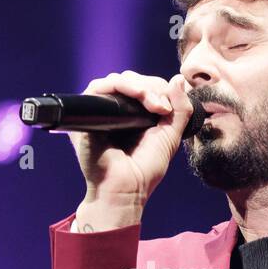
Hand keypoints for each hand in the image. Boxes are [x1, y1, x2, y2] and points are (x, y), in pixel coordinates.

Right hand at [67, 71, 195, 209]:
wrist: (126, 189)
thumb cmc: (145, 170)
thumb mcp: (170, 136)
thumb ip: (180, 110)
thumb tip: (178, 78)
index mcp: (133, 116)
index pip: (145, 87)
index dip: (159, 90)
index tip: (168, 109)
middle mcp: (114, 111)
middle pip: (132, 80)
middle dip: (152, 88)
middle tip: (162, 108)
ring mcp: (100, 112)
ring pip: (118, 80)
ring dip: (140, 86)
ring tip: (153, 103)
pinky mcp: (86, 113)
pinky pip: (99, 87)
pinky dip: (121, 85)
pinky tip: (137, 95)